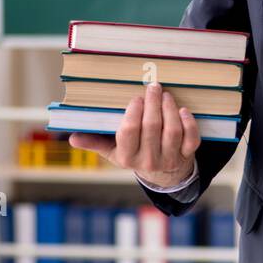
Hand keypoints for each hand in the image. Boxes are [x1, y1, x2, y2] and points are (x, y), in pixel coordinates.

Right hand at [68, 83, 200, 188]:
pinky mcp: (186, 156)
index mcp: (127, 157)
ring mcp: (168, 159)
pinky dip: (189, 123)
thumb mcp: (113, 151)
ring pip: (171, 131)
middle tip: (153, 86)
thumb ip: (95, 143)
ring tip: (165, 95)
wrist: (163, 175)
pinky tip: (183, 110)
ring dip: (169, 109)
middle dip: (152, 103)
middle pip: (152, 127)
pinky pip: (190, 139)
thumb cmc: (135, 154)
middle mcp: (148, 160)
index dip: (133, 113)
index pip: (129, 132)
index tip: (135, 98)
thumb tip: (72, 139)